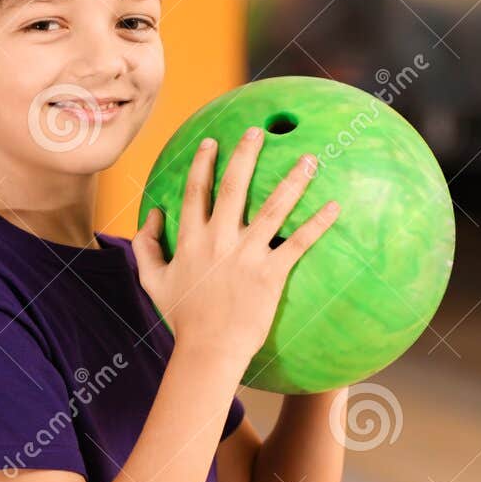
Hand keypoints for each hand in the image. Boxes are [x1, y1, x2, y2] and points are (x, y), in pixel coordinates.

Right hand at [133, 127, 338, 367]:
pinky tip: (334, 206)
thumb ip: (145, 246)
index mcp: (190, 240)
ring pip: (273, 208)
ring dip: (293, 180)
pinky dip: (317, 224)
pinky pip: (298, 243)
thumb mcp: (152, 281)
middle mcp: (218, 240)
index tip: (212, 141)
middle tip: (258, 131)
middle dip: (245, 155)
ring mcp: (246, 255)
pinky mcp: (271, 273)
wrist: (208, 350)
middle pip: (234, 188)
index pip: (196, 192)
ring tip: (310, 159)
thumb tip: (152, 215)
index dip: (203, 164)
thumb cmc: (182, 317)